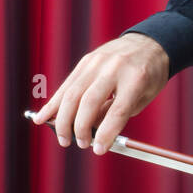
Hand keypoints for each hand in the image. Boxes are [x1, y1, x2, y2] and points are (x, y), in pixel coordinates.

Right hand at [29, 33, 169, 153]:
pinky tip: (42, 117)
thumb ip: (119, 113)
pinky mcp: (86, 61)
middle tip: (81, 144)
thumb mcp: (144, 96)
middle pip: (89, 102)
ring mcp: (97, 62)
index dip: (106, 133)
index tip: (98, 150)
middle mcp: (114, 68)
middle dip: (81, 128)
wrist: (149, 42)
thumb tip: (93, 132)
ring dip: (63, 120)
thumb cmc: (149, 74)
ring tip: (64, 139)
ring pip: (72, 94)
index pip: (117, 110)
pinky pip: (67, 84)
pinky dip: (54, 103)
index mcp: (136, 78)